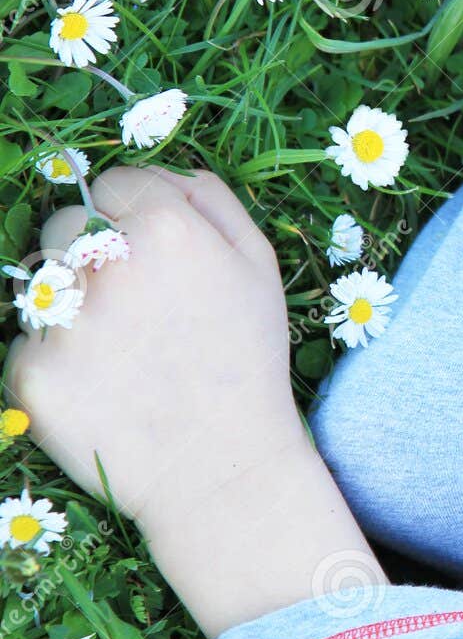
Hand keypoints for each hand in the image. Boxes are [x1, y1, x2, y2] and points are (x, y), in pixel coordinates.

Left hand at [2, 165, 305, 528]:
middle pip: (65, 223)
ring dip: (69, 299)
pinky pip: (26, 341)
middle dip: (91, 251)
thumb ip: (212, 200)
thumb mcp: (259, 266)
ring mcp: (62, 318)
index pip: (115, 183)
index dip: (134, 215)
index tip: (150, 251)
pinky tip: (101, 383)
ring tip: (118, 344)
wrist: (220, 466)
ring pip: (40, 278)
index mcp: (168, 227)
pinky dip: (56, 357)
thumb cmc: (247, 360)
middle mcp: (107, 263)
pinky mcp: (30, 371)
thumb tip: (165, 172)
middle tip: (133, 301)